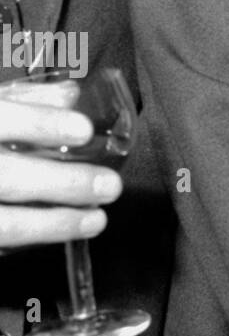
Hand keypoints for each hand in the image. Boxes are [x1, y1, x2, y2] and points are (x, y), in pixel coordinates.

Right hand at [0, 93, 121, 250]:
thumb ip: (21, 98)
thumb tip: (71, 96)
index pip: (0, 119)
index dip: (40, 124)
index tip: (84, 130)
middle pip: (5, 177)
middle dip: (60, 183)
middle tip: (109, 187)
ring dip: (49, 225)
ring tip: (95, 221)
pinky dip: (20, 239)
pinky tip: (54, 234)